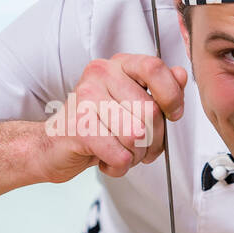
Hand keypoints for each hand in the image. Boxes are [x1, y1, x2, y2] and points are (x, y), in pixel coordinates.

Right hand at [39, 54, 188, 181]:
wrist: (53, 146)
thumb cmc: (94, 125)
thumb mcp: (129, 105)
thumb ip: (157, 90)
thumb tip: (180, 75)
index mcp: (118, 65)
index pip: (155, 68)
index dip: (171, 96)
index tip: (172, 114)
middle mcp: (101, 75)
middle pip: (150, 110)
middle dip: (153, 139)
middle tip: (140, 147)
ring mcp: (86, 98)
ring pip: (137, 135)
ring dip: (135, 155)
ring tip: (121, 153)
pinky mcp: (79, 126)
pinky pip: (120, 155)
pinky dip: (119, 167)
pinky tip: (107, 161)